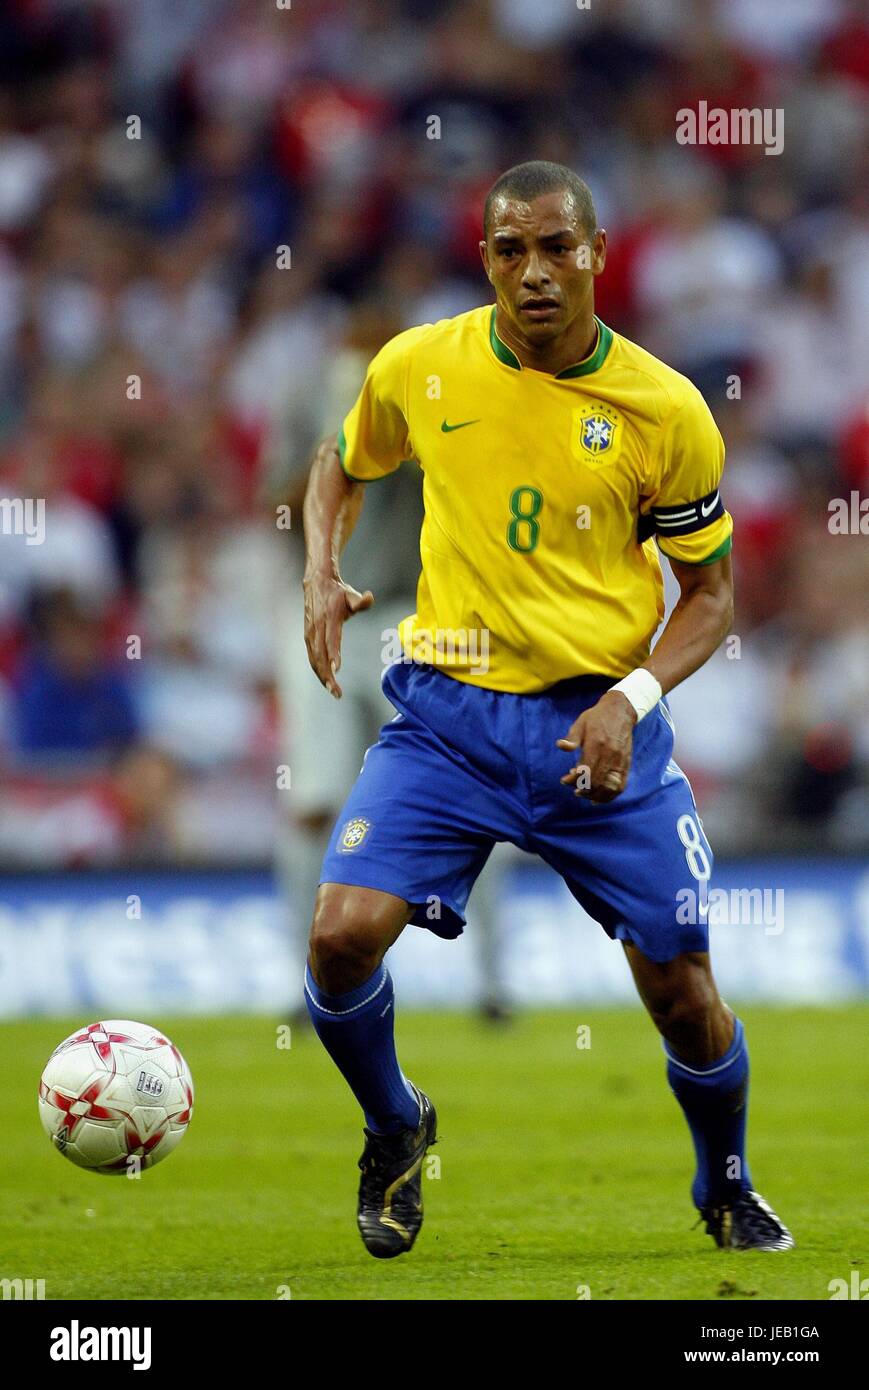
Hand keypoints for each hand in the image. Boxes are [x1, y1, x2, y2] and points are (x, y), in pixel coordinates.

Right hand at [302, 572, 373, 697]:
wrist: (316, 583)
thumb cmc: (338, 592)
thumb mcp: (351, 594)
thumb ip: (361, 601)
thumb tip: (369, 597)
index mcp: (330, 617)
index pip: (331, 638)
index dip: (333, 653)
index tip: (337, 668)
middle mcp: (317, 627)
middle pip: (320, 654)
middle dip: (327, 674)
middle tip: (337, 692)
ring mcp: (310, 633)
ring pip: (314, 659)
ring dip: (322, 676)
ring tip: (334, 691)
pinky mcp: (307, 637)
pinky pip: (312, 657)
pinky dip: (318, 670)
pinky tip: (327, 682)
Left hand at [556, 690, 636, 802]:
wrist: (621, 711)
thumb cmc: (597, 717)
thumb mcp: (581, 723)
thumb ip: (572, 738)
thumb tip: (561, 746)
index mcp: (597, 745)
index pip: (586, 771)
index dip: (573, 780)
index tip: (565, 780)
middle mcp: (610, 755)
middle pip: (596, 781)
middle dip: (582, 788)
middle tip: (573, 788)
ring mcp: (620, 761)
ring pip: (609, 787)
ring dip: (594, 794)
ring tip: (583, 793)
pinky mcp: (626, 765)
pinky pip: (620, 786)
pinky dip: (609, 796)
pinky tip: (597, 799)